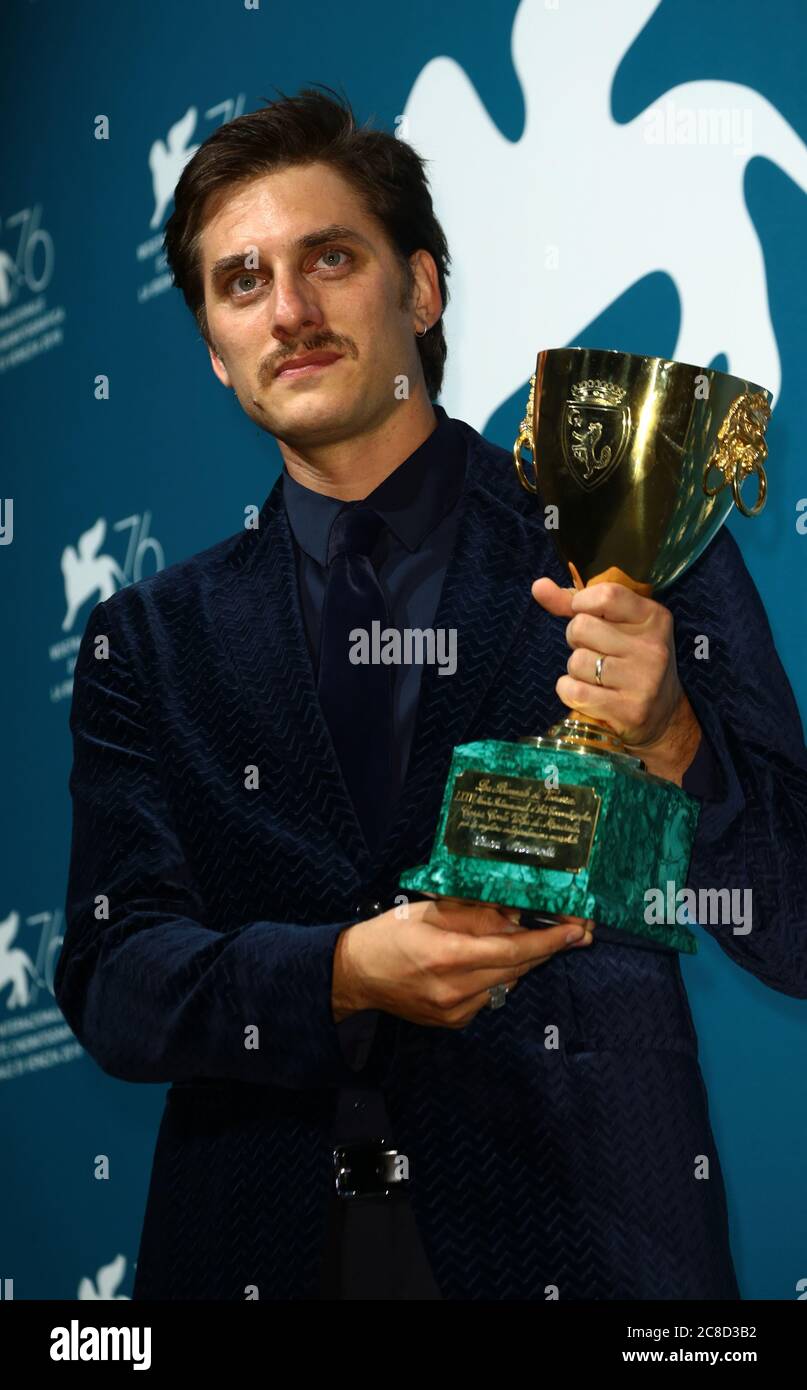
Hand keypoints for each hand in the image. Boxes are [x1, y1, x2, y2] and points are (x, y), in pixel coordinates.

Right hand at [332, 898, 593, 1028]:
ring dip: (523, 961)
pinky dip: (499, 976)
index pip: (512, 950)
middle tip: (576, 931)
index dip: (549, 940)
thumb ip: (474, 916)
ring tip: (536, 939)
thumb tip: (516, 916)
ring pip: (507, 983)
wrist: (354, 975)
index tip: (578, 930)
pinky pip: (491, 996)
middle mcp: (455, 989)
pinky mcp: (454, 1021)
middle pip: (517, 969)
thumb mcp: (430, 911)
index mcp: (447, 955)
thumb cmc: (389, 934)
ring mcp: (455, 1010)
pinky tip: (492, 961)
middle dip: (547, 948)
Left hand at [531, 576, 700, 782]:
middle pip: (581, 627)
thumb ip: (575, 603)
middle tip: (593, 651)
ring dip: (575, 670)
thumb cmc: (630, 661)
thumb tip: (538, 586)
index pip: (607, 595)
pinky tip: (585, 693)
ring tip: (594, 675)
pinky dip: (569, 691)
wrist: (663, 716)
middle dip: (576, 639)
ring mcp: (643, 680)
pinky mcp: (630, 710)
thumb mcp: (616, 625)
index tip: (583, 613)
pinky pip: (574, 691)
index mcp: (653, 618)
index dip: (581, 602)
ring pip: (576, 661)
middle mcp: (652, 647)